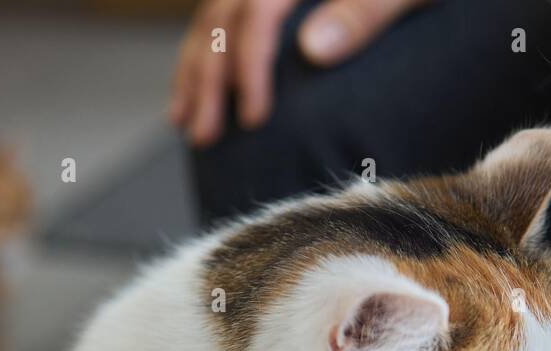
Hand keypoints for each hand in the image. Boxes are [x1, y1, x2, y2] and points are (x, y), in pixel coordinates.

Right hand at [170, 0, 430, 145]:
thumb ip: (365, 12)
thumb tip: (313, 51)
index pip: (257, 12)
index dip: (249, 66)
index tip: (254, 119)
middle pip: (222, 17)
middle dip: (207, 79)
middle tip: (205, 137)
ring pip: (211, 18)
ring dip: (194, 71)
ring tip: (185, 124)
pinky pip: (222, 19)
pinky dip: (202, 55)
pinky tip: (194, 90)